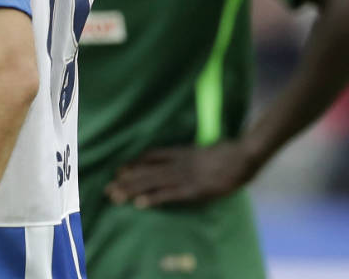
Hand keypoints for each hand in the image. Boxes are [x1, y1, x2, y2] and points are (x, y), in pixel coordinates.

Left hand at [106, 141, 256, 207]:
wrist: (244, 155)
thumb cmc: (229, 152)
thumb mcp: (206, 148)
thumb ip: (192, 153)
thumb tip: (186, 156)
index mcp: (181, 152)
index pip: (151, 156)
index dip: (135, 163)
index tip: (120, 170)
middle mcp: (177, 163)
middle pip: (146, 171)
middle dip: (126, 181)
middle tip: (107, 188)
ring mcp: (184, 176)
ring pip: (152, 183)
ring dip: (132, 191)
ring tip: (115, 197)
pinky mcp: (194, 190)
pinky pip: (169, 195)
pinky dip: (153, 199)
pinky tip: (139, 204)